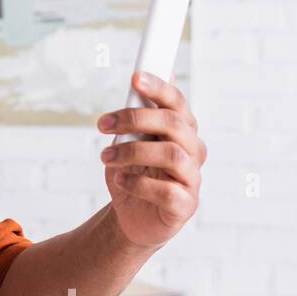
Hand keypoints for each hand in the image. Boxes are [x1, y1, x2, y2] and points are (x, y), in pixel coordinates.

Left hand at [96, 71, 205, 248]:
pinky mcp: (185, 205)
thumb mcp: (128, 142)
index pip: (177, 103)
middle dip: (135, 119)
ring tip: (106, 157)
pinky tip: (121, 180)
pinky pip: (168, 191)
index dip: (159, 88)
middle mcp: (193, 151)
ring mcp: (192, 179)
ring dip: (132, 152)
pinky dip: (139, 183)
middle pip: (174, 124)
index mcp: (182, 131)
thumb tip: (140, 77)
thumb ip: (136, 115)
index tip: (134, 78)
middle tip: (103, 124)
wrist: (130, 218)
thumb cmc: (133, 174)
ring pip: (171, 155)